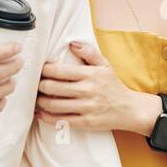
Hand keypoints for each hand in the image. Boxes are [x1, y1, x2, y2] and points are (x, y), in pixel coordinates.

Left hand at [35, 41, 158, 134]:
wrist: (129, 109)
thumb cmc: (113, 86)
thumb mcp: (105, 65)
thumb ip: (89, 53)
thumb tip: (72, 44)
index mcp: (90, 74)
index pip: (58, 70)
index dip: (44, 70)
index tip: (41, 70)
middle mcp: (88, 90)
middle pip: (51, 87)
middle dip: (39, 86)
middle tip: (37, 85)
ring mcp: (87, 108)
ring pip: (53, 105)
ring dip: (40, 101)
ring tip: (38, 98)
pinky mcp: (86, 122)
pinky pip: (60, 120)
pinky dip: (46, 117)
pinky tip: (41, 113)